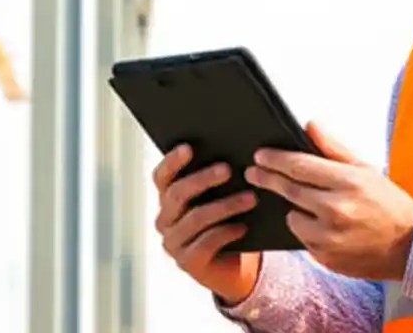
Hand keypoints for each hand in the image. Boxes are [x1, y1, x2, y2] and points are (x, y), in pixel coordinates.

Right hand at [152, 144, 262, 304]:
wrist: (234, 265)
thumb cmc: (226, 221)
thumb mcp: (219, 197)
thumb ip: (217, 178)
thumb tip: (234, 152)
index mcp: (168, 198)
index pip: (162, 176)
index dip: (172, 161)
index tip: (189, 147)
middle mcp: (165, 219)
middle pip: (177, 194)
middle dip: (203, 179)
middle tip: (228, 169)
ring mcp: (174, 242)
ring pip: (195, 218)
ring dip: (225, 206)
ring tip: (250, 198)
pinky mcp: (188, 262)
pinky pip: (206, 243)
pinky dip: (226, 232)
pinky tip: (243, 226)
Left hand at [246, 122, 412, 280]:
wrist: (410, 246)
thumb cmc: (387, 203)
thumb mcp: (365, 169)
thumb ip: (334, 147)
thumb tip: (309, 125)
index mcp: (348, 182)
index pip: (299, 165)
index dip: (275, 159)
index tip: (259, 155)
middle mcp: (337, 210)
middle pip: (289, 190)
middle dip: (267, 179)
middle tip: (252, 172)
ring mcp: (330, 238)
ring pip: (292, 217)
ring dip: (294, 209)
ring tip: (311, 205)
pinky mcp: (326, 258)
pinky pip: (303, 239)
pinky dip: (308, 231)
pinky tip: (323, 227)